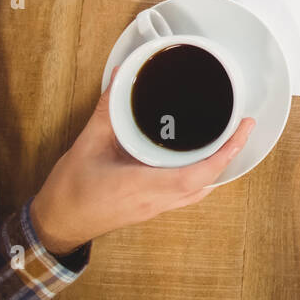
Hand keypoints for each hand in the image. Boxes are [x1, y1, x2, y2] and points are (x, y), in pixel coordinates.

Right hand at [29, 69, 255, 254]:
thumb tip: (121, 75)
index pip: (196, 174)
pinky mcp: (151, 209)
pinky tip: (199, 161)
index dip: (225, 152)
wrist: (56, 224)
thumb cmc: (69, 191)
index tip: (243, 128)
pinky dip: (200, 177)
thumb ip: (107, 109)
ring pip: (198, 191)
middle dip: (229, 155)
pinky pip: (186, 195)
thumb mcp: (87, 144)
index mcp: (142, 185)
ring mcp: (154, 208)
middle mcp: (155, 201)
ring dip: (216, 168)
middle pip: (206, 182)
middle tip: (241, 126)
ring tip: (227, 139)